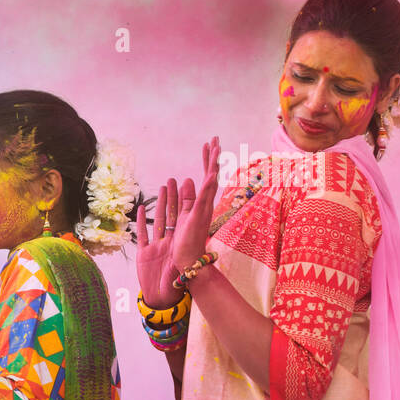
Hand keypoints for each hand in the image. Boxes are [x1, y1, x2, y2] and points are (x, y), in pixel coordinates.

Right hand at [135, 179, 181, 307]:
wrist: (162, 299)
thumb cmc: (176, 282)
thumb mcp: (185, 257)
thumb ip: (191, 248)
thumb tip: (202, 226)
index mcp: (180, 241)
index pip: (184, 215)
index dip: (184, 198)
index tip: (185, 182)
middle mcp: (169, 241)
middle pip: (171, 214)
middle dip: (171, 197)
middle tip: (171, 180)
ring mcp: (156, 246)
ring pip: (158, 220)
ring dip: (159, 205)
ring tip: (160, 189)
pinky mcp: (144, 253)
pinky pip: (142, 234)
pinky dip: (142, 221)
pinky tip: (142, 209)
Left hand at [169, 137, 220, 272]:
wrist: (188, 261)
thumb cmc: (186, 242)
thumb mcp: (183, 215)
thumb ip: (186, 199)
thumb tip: (187, 180)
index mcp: (201, 203)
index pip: (205, 177)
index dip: (207, 161)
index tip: (207, 145)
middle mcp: (205, 205)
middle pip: (211, 176)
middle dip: (212, 157)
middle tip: (215, 138)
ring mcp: (203, 211)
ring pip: (210, 184)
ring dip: (213, 166)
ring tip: (215, 148)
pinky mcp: (197, 219)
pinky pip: (203, 201)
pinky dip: (207, 188)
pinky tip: (210, 174)